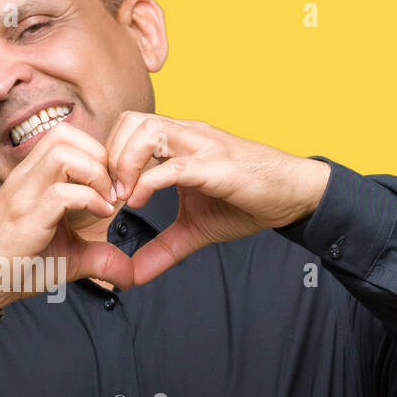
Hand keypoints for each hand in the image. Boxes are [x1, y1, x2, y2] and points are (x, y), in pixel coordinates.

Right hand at [0, 121, 134, 312]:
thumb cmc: (14, 266)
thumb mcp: (66, 258)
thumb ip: (100, 258)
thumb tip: (130, 275)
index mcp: (32, 177)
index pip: (66, 137)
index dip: (98, 154)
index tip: (114, 186)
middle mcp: (25, 178)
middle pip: (65, 135)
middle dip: (100, 157)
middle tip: (114, 190)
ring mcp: (22, 196)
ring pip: (62, 153)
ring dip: (95, 173)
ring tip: (106, 201)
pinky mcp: (24, 219)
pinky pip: (61, 193)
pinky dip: (90, 200)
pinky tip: (100, 216)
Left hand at [104, 112, 331, 285]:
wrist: (293, 195)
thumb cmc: (246, 201)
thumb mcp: (194, 229)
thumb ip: (162, 249)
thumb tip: (133, 276)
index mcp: (178, 143)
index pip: (128, 129)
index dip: (108, 156)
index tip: (104, 192)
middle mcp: (187, 136)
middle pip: (131, 120)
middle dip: (111, 155)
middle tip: (109, 192)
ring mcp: (202, 147)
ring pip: (149, 130)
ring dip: (126, 163)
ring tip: (123, 196)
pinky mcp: (217, 166)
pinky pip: (175, 165)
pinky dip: (149, 181)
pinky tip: (138, 202)